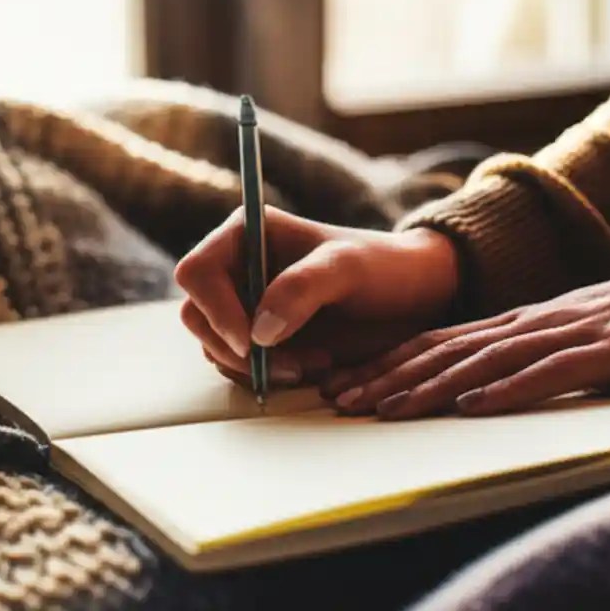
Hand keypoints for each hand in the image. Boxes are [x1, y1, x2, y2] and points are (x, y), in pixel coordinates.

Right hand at [175, 207, 459, 386]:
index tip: (251, 341)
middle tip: (289, 365)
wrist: (412, 298)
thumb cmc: (382, 268)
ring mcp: (245, 305)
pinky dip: (269, 376)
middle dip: (236, 348)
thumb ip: (303, 288)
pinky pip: (239, 366)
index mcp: (246, 234)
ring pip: (215, 346)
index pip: (197, 272)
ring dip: (257, 367)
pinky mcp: (260, 339)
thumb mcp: (348, 268)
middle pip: (197, 315)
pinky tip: (313, 366)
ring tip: (314, 363)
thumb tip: (258, 331)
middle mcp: (237, 268)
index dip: (215, 309)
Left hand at [321, 266, 609, 418]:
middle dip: (387, 377)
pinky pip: (547, 374)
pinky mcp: (601, 352)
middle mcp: (526, 323)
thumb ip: (514, 355)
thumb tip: (464, 386)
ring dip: (430, 386)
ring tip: (388, 409)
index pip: (433, 341)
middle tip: (341, 401)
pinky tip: (473, 407)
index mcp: (512, 321)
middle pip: (443, 350)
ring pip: (482, 361)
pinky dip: (507, 390)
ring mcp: (562, 334)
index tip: (344, 384)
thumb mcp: (556, 336)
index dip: (385, 363)